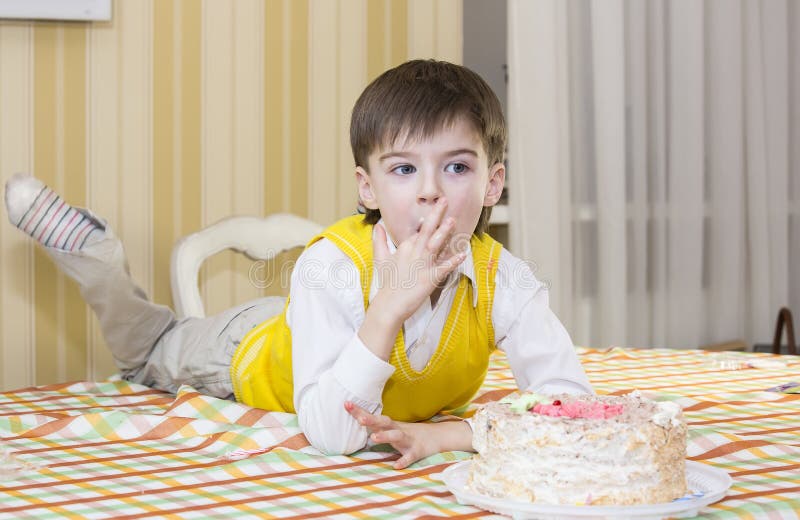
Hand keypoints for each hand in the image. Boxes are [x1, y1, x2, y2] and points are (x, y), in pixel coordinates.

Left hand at [344, 401, 472, 468]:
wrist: (436, 437)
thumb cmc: (408, 434)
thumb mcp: (392, 428)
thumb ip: (376, 427)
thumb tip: (356, 422)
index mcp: (390, 425)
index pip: (373, 416)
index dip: (360, 411)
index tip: (346, 404)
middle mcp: (398, 429)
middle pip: (384, 422)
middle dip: (372, 420)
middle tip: (360, 418)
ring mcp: (408, 439)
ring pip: (397, 436)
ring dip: (386, 436)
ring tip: (374, 438)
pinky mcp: (417, 451)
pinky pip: (410, 456)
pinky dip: (404, 461)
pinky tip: (396, 466)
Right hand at [358, 198, 466, 359]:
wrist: (389, 305)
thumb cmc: (387, 283)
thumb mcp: (380, 259)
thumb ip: (380, 241)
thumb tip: (378, 226)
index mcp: (404, 248)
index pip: (418, 231)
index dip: (429, 221)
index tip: (437, 209)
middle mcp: (413, 253)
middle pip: (426, 230)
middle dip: (436, 215)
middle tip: (444, 200)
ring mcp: (421, 265)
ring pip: (434, 244)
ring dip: (444, 232)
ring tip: (453, 220)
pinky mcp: (429, 279)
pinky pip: (443, 268)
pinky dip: (453, 261)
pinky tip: (462, 254)